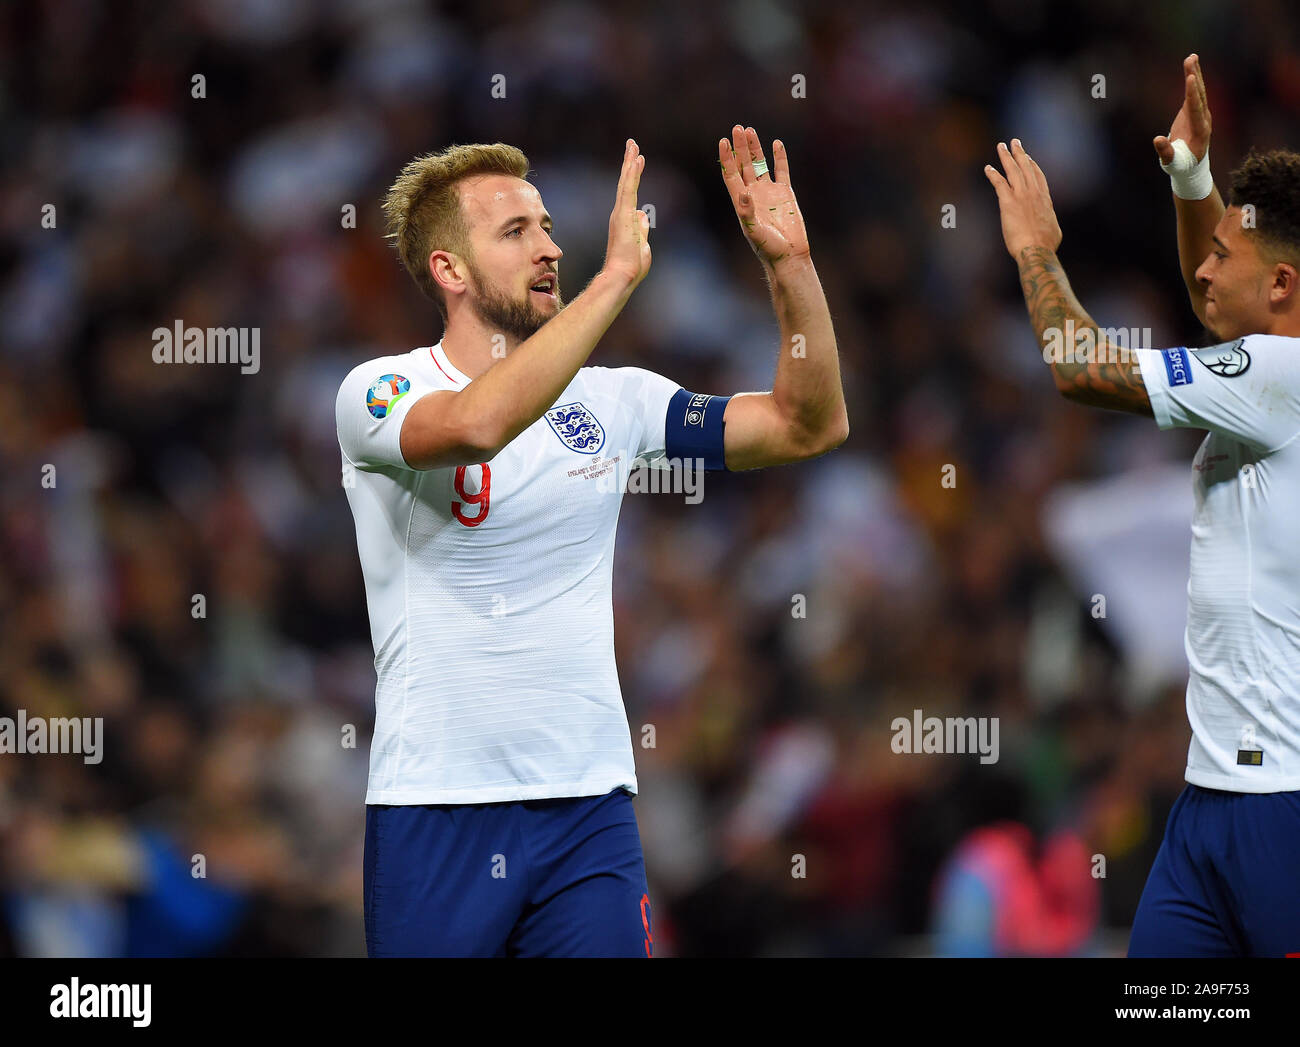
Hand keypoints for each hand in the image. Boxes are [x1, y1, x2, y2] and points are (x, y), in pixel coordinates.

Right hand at [602, 138, 651, 286]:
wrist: (622, 275)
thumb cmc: (632, 266)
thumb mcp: (643, 244)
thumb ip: (643, 229)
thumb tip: (644, 215)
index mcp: (626, 220)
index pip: (631, 193)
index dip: (633, 176)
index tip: (637, 160)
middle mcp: (620, 214)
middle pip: (626, 183)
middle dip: (630, 163)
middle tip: (632, 144)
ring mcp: (620, 213)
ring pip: (626, 183)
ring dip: (630, 163)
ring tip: (633, 145)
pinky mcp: (623, 214)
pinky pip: (628, 190)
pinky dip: (632, 174)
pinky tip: (636, 160)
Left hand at [719, 125, 809, 266]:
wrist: (789, 255)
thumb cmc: (768, 248)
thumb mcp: (754, 232)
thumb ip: (747, 213)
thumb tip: (743, 194)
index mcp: (741, 202)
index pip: (730, 175)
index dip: (727, 158)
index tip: (724, 141)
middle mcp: (753, 194)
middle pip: (743, 165)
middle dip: (740, 147)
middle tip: (737, 128)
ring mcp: (769, 192)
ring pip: (760, 164)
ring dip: (755, 148)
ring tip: (750, 130)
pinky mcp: (785, 193)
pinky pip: (781, 170)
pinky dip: (779, 157)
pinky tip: (776, 144)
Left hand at [985, 139, 1062, 258]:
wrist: (1036, 249)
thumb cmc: (1045, 245)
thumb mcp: (1053, 229)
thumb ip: (1049, 221)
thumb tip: (1048, 224)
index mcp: (1045, 199)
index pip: (1038, 177)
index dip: (1032, 165)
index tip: (1028, 158)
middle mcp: (1034, 193)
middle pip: (1026, 168)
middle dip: (1020, 153)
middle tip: (1015, 142)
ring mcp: (1021, 196)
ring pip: (1013, 170)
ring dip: (1006, 157)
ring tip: (1001, 146)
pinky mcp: (1008, 203)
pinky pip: (999, 184)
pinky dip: (993, 175)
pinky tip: (988, 168)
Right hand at [1154, 54, 1210, 163]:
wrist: (1191, 165)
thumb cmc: (1181, 165)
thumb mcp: (1172, 163)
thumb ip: (1166, 152)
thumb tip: (1157, 139)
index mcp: (1200, 131)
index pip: (1196, 108)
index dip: (1192, 93)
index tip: (1190, 78)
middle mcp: (1204, 119)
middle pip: (1200, 95)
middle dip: (1195, 77)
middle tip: (1190, 61)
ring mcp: (1201, 114)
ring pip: (1199, 90)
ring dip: (1195, 73)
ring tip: (1191, 57)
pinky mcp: (1194, 111)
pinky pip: (1194, 92)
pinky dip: (1193, 79)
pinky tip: (1190, 66)